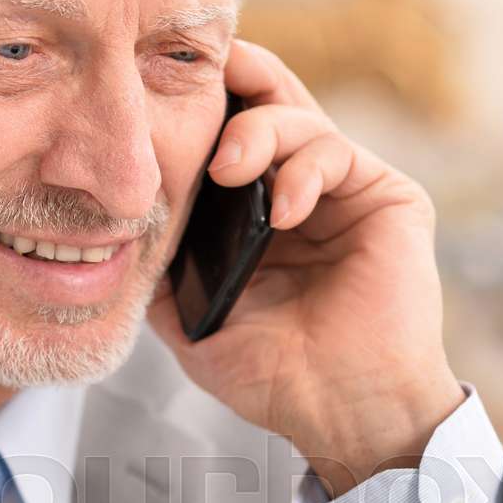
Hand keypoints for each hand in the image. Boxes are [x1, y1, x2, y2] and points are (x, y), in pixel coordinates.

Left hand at [150, 39, 465, 495]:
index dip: (196, 110)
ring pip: (298, 118)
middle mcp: (300, 195)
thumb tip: (115, 233)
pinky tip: (285, 210)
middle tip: (192, 98)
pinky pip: (338, 150)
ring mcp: (343, 194)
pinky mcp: (386, 197)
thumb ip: (160, 274)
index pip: (224, 139)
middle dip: (227, 88)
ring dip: (258, 131)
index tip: (155, 95)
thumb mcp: (193, 323)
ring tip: (229, 170)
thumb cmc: (275, 379)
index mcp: (253, 219)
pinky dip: (305, 168)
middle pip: (264, 105)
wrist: (341, 414)